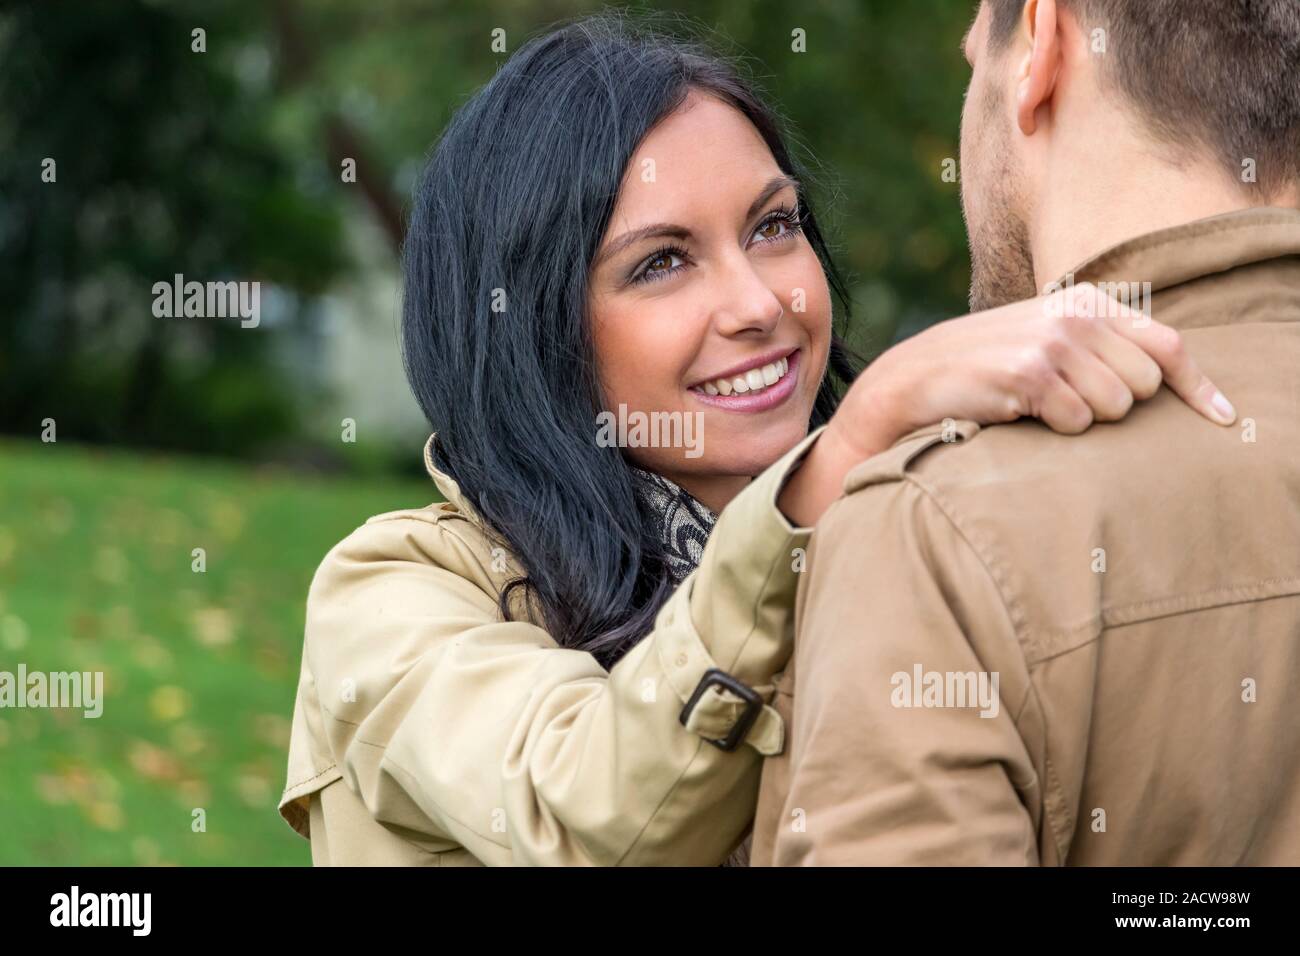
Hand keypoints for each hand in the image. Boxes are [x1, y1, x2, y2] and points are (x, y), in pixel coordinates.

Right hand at [778, 282, 1234, 527]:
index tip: (1226, 420)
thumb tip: (1165, 381)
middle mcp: (1075, 314)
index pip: (1167, 345)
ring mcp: (1052, 340)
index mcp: (1087, 303)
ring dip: (1080, 419)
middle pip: (1143, 385)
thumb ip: (1100, 347)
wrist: (912, 380)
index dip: (1200, 387)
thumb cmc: (985, 371)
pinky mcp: (1030, 371)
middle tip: (1064, 401)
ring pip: (1114, 407)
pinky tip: (1019, 412)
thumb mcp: (1046, 344)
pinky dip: (1053, 428)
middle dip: (1113, 405)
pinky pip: (1077, 421)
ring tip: (1038, 406)